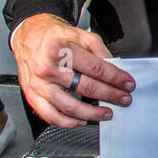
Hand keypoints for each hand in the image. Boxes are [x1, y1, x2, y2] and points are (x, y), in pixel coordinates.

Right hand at [10, 13, 134, 127]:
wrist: (29, 36)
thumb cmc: (55, 36)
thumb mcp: (82, 35)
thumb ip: (100, 52)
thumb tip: (116, 69)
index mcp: (60, 50)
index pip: (96, 69)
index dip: (116, 78)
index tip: (128, 84)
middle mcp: (47, 68)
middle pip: (85, 88)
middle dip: (110, 96)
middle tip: (123, 99)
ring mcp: (38, 84)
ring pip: (68, 106)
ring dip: (92, 113)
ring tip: (106, 113)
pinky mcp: (31, 95)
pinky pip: (50, 115)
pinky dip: (67, 122)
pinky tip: (81, 120)